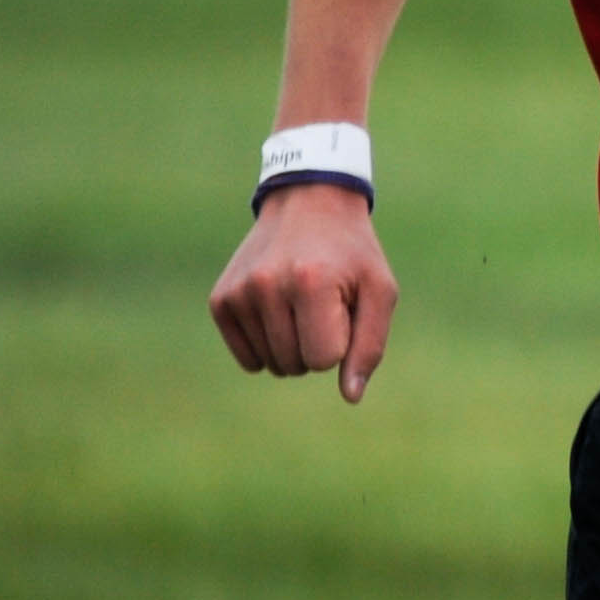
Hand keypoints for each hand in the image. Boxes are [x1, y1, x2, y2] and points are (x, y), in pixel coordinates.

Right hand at [210, 183, 396, 402]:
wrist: (310, 203)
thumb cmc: (352, 253)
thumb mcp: (379, 291)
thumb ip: (369, 346)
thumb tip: (351, 396)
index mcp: (311, 282)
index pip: (324, 359)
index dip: (341, 341)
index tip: (343, 306)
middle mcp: (267, 286)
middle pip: (297, 365)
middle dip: (317, 344)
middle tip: (322, 302)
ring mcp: (239, 293)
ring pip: (272, 365)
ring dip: (293, 346)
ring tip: (301, 302)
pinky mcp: (221, 300)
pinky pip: (247, 359)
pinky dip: (267, 346)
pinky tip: (277, 310)